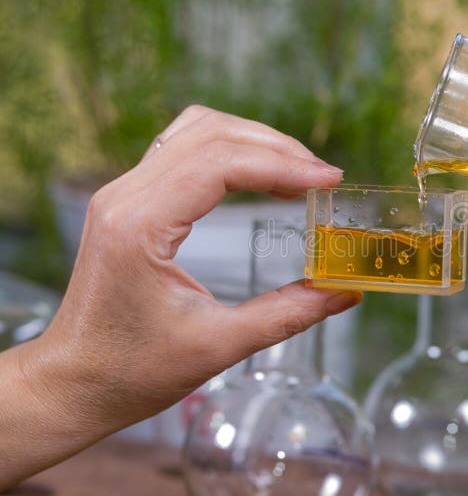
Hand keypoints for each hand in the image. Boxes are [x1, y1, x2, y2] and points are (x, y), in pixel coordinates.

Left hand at [0, 106, 361, 485]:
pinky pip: (183, 149)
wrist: (74, 382)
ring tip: (296, 171)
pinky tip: (258, 174)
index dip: (283, 165)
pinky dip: (228, 151)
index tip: (329, 181)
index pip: (220, 163)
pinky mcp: (129, 200)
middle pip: (212, 134)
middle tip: (322, 178)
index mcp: (141, 226)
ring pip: (196, 130)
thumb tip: (346, 293)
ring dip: (252, 142)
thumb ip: (290, 313)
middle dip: (276, 148)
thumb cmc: (133, 371)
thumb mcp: (220, 345)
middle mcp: (125, 196)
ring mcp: (122, 193)